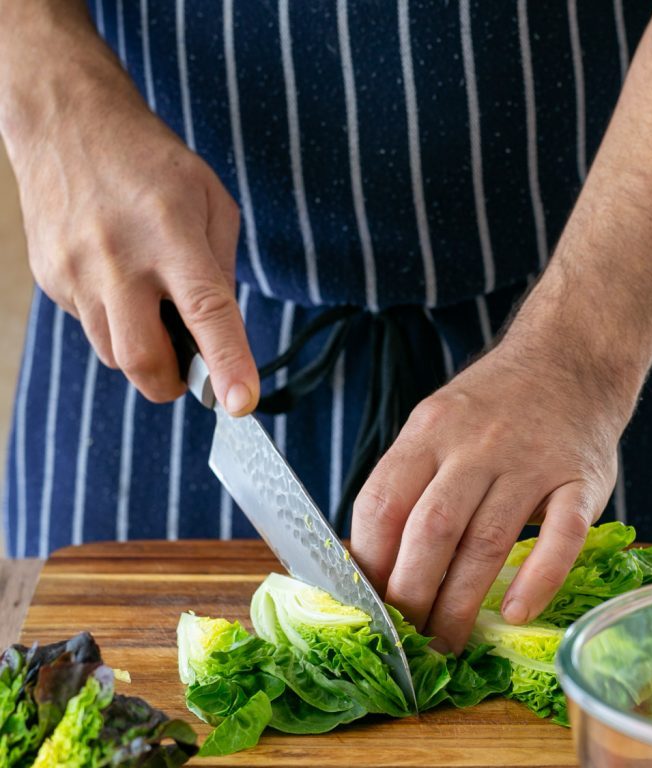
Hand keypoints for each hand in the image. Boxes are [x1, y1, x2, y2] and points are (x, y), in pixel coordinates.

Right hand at [4, 37, 257, 411]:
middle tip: (188, 369)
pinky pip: (90, 328)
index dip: (225, 364)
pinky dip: (114, 323)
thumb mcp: (211, 201)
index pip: (205, 312)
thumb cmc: (149, 161)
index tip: (241, 403)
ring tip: (151, 306)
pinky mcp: (51, 280)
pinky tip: (118, 281)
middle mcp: (118, 259)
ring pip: (114, 356)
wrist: (65, 121)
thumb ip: (222, 271)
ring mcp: (76, 272)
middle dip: (172, 384)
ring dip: (143, 352)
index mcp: (171, 235)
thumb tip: (223, 336)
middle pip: (143, 361)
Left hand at [351, 297, 640, 652]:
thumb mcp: (436, 426)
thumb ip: (408, 482)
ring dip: (461, 602)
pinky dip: (539, 577)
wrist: (571, 360)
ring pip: (488, 539)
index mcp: (429, 431)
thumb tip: (368, 562)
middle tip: (406, 642)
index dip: (370, 564)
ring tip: (447, 644)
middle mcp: (476, 444)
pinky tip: (515, 613)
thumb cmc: (493, 408)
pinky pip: (562, 535)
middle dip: (411, 595)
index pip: (382, 504)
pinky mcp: (581, 480)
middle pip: (431, 529)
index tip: (368, 608)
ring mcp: (531, 461)